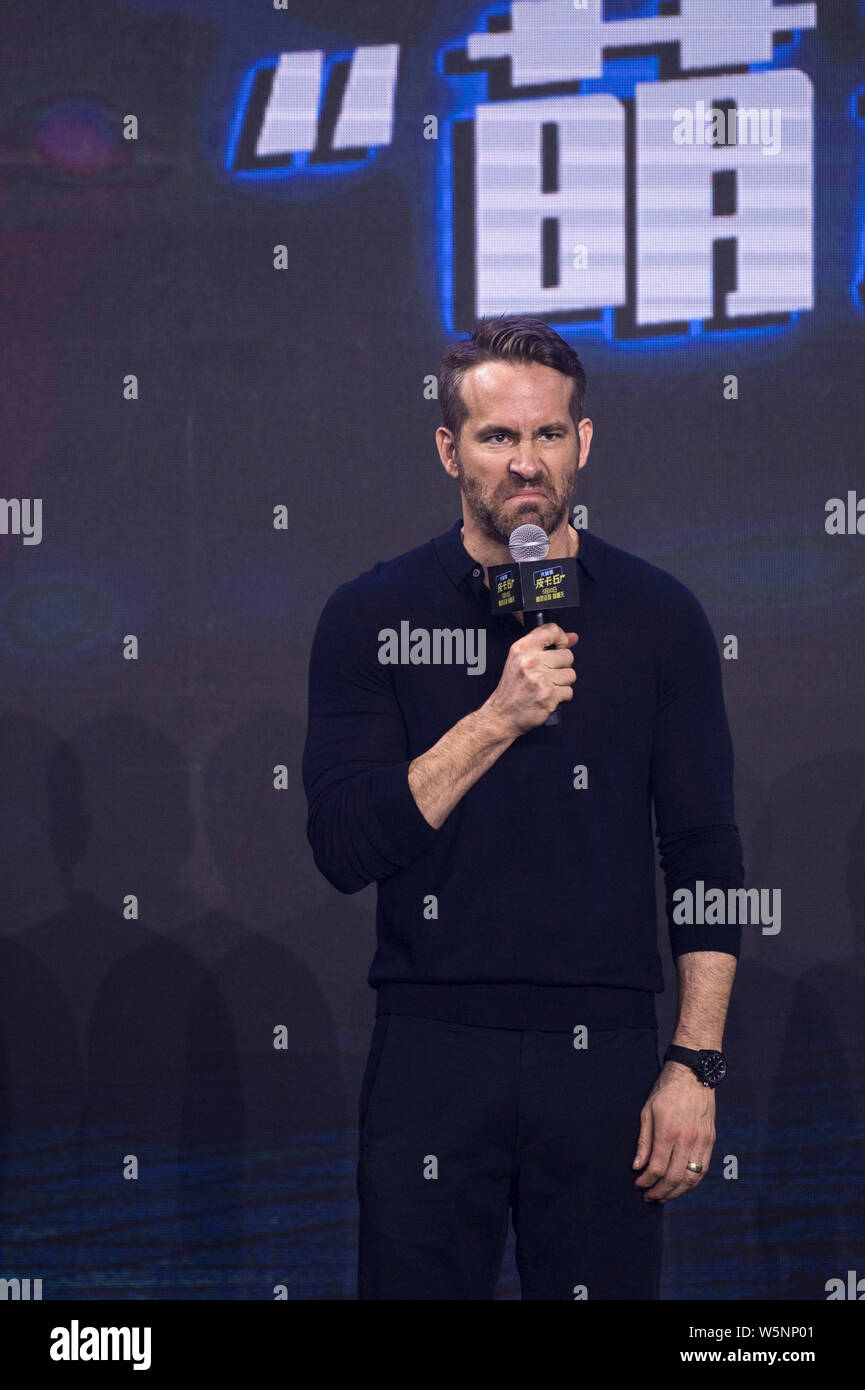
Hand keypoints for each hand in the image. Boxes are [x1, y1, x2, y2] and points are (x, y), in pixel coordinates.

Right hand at [484, 623, 577, 735]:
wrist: (503, 714)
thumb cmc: (512, 688)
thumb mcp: (521, 659)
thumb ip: (547, 645)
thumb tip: (572, 638)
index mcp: (522, 649)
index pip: (552, 630)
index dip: (562, 638)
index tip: (560, 647)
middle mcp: (531, 662)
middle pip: (567, 655)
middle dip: (561, 667)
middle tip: (547, 674)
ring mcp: (540, 679)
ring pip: (570, 674)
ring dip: (562, 683)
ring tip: (547, 686)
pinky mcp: (548, 695)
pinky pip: (569, 691)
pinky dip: (561, 696)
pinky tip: (548, 696)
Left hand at [632, 1061, 715, 1202]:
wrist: (693, 1073)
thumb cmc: (666, 1090)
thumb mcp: (647, 1111)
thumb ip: (643, 1141)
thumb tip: (637, 1166)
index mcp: (668, 1131)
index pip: (656, 1168)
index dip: (646, 1182)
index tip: (638, 1185)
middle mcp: (687, 1139)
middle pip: (675, 1178)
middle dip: (660, 1192)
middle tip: (649, 1197)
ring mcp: (701, 1141)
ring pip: (692, 1178)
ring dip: (677, 1192)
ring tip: (664, 1196)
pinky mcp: (710, 1140)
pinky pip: (703, 1169)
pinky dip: (692, 1182)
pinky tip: (682, 1185)